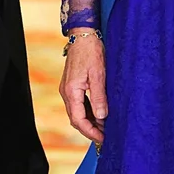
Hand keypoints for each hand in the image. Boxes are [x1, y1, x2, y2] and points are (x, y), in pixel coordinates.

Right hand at [59, 30, 107, 144]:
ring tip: (105, 128)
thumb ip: (99, 97)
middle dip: (90, 130)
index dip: (90, 132)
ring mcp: (68, 89)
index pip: (78, 119)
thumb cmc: (91, 52)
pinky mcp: (72, 86)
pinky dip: (89, 112)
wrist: (83, 35)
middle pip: (76, 119)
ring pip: (77, 113)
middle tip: (106, 137)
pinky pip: (79, 105)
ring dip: (90, 122)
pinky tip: (100, 115)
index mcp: (71, 91)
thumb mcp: (99, 75)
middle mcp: (66, 92)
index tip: (103, 138)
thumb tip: (102, 117)